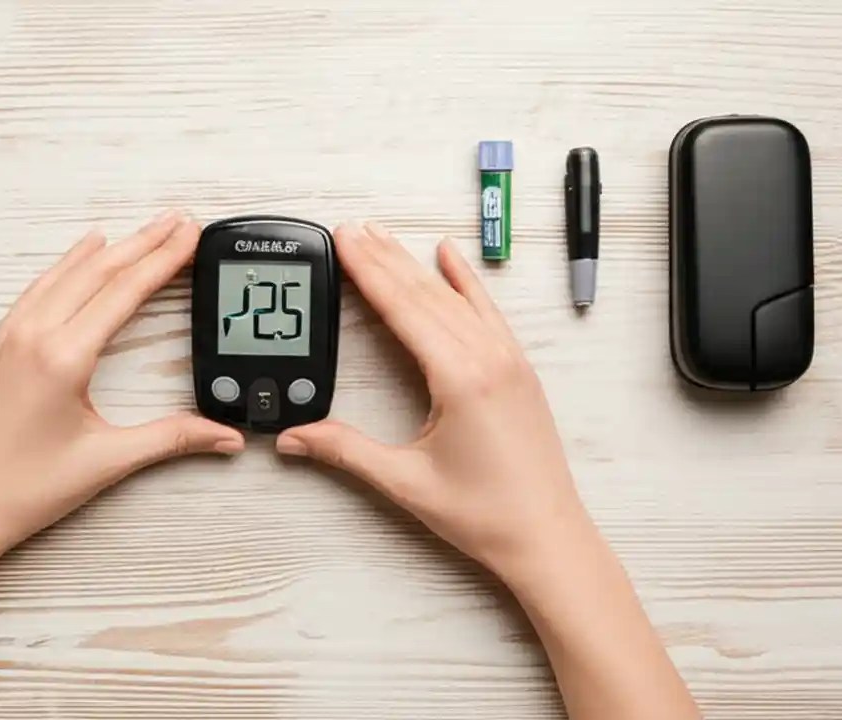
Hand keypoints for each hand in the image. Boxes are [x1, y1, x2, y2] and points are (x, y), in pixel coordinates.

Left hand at [0, 210, 244, 564]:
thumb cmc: (27, 489)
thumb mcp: (108, 461)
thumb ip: (171, 438)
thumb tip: (225, 434)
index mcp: (63, 357)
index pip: (124, 292)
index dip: (163, 260)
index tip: (189, 234)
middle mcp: (33, 336)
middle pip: (98, 272)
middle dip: (143, 243)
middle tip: (178, 220)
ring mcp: (10, 337)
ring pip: (66, 274)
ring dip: (108, 249)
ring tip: (141, 230)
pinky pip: (38, 289)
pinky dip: (67, 265)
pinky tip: (81, 253)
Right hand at [276, 222, 587, 576]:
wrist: (547, 537)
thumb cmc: (486, 514)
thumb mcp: (405, 481)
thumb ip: (345, 451)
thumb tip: (294, 436)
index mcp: (460, 378)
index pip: (403, 308)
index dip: (368, 271)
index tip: (343, 240)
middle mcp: (488, 359)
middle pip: (425, 293)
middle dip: (384, 258)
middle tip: (351, 228)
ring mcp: (508, 361)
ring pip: (454, 297)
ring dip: (415, 264)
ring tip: (384, 235)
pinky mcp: (518, 370)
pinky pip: (487, 312)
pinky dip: (466, 281)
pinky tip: (451, 257)